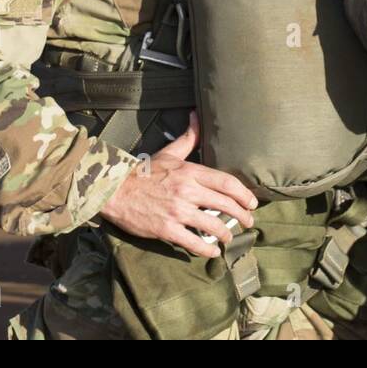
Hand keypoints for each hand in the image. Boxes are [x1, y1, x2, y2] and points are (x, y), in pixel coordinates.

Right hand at [99, 111, 258, 257]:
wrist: (114, 191)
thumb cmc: (143, 172)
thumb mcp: (169, 153)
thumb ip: (188, 137)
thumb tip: (197, 115)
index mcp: (190, 172)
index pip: (227, 183)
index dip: (244, 194)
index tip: (252, 202)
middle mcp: (187, 191)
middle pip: (225, 204)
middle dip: (242, 215)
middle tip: (248, 222)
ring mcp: (177, 211)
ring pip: (212, 225)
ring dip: (226, 234)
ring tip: (229, 238)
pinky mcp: (166, 229)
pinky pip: (193, 242)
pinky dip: (207, 249)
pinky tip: (213, 252)